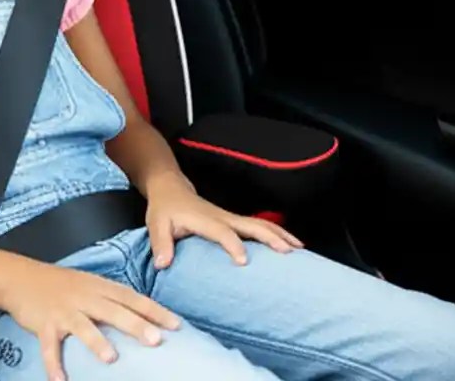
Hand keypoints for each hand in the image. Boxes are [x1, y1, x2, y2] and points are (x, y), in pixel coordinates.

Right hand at [0, 258, 181, 380]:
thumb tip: (143, 315)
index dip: (154, 311)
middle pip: (113, 311)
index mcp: (99, 287)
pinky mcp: (44, 324)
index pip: (132, 298)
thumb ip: (112, 298)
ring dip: (97, 342)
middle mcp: (84, 297)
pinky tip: (60, 380)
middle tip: (156, 340)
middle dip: (135, 325)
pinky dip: (53, 364)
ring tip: (112, 358)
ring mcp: (64, 310)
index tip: (176, 325)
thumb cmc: (59, 284)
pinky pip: (49, 346)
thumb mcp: (89, 283)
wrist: (20, 278)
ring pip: (83, 326)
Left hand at [144, 174, 303, 268]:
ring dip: (279, 234)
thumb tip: (163, 265)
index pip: (222, 231)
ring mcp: (231, 218)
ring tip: (298, 248)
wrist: (172, 189)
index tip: (244, 261)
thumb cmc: (165, 209)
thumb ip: (160, 244)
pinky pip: (259, 226)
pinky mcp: (235, 221)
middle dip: (270, 237)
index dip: (232, 244)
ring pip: (260, 223)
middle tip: (287, 252)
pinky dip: (276, 233)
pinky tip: (290, 244)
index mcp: (204, 219)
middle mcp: (222, 217)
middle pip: (251, 224)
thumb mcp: (156, 225)